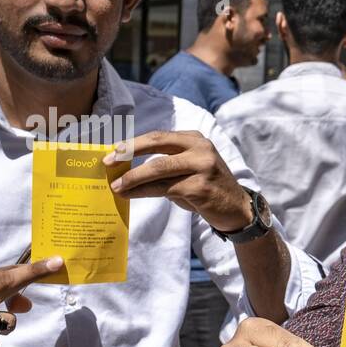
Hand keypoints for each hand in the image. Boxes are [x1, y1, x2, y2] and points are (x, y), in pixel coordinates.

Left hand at [107, 131, 251, 232]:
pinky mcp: (199, 187)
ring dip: (133, 177)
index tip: (113, 151)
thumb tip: (128, 169)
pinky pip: (163, 188)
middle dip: (129, 152)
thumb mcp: (189, 170)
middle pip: (157, 143)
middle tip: (108, 162)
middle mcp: (201, 148)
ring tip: (116, 186)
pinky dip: (143, 192)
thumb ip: (165, 164)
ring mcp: (202, 166)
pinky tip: (131, 195)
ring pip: (158, 167)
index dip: (133, 143)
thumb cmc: (207, 190)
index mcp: (196, 139)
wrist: (237, 210)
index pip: (159, 136)